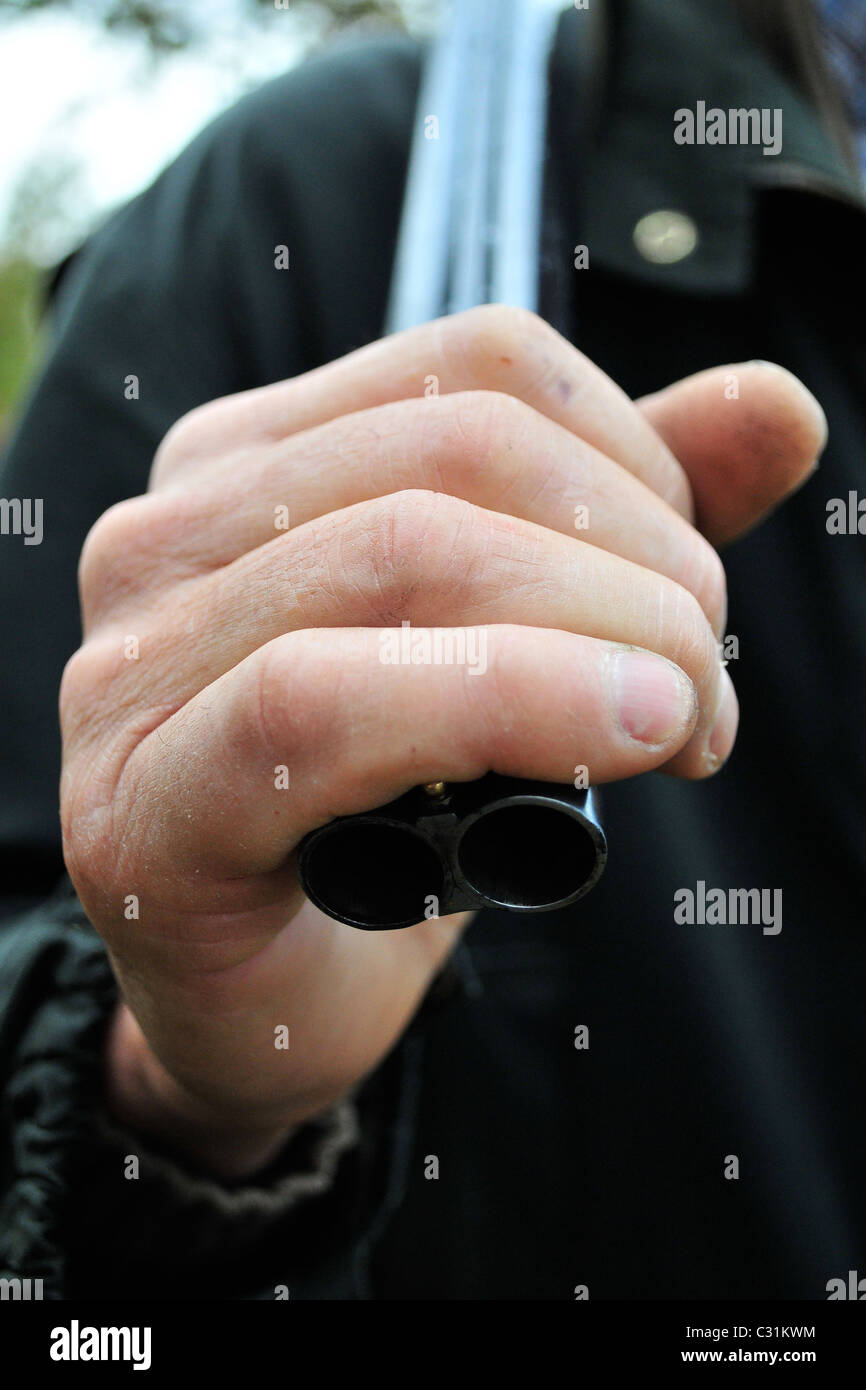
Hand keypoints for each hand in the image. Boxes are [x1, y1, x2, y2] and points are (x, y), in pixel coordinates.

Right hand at [59, 307, 824, 1175]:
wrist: (270, 1005)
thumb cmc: (392, 822)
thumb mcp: (527, 643)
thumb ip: (636, 519)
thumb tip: (777, 404)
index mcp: (251, 463)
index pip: (480, 365)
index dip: (636, 461)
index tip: (689, 593)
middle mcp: (169, 532)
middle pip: (460, 452)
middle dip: (644, 564)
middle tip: (703, 695)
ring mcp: (134, 664)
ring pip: (405, 554)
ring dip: (607, 634)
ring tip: (680, 732)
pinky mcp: (141, 803)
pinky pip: (321, 703)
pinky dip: (506, 698)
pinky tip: (617, 735)